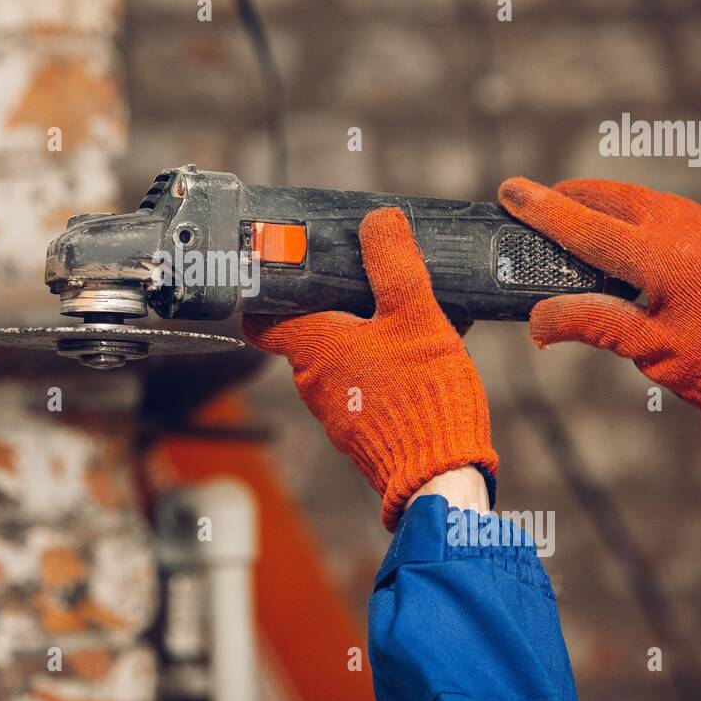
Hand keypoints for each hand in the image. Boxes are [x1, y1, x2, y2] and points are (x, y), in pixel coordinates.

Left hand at [244, 207, 497, 529]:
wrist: (440, 477)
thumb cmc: (421, 399)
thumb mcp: (415, 314)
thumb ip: (394, 264)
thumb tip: (379, 222)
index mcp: (311, 347)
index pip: (260, 316)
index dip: (266, 288)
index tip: (284, 267)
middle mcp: (313, 380)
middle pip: (308, 328)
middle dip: (337, 301)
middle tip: (369, 274)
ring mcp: (336, 407)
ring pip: (342, 354)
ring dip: (368, 330)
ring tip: (411, 309)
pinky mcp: (364, 427)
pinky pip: (365, 379)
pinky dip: (386, 359)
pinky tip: (426, 348)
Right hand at [499, 177, 700, 451]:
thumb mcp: (649, 351)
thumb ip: (591, 324)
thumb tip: (537, 321)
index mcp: (663, 258)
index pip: (586, 227)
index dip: (543, 209)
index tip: (511, 189)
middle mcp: (695, 230)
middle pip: (621, 199)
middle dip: (580, 196)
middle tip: (549, 201)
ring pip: (660, 206)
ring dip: (623, 211)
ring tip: (598, 226)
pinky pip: (698, 223)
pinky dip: (666, 229)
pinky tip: (659, 255)